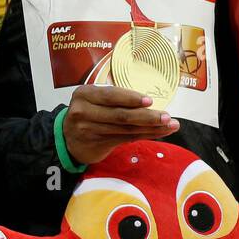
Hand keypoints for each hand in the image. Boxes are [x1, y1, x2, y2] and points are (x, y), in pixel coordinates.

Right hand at [61, 84, 178, 166]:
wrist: (68, 139)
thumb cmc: (87, 114)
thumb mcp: (93, 101)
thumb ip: (113, 100)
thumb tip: (148, 103)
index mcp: (84, 95)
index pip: (110, 96)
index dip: (130, 98)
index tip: (150, 101)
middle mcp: (83, 111)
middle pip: (120, 115)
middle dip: (146, 116)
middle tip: (167, 116)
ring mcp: (89, 129)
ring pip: (126, 129)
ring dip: (151, 128)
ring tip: (171, 125)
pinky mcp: (97, 144)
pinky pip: (126, 138)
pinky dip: (145, 135)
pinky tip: (159, 133)